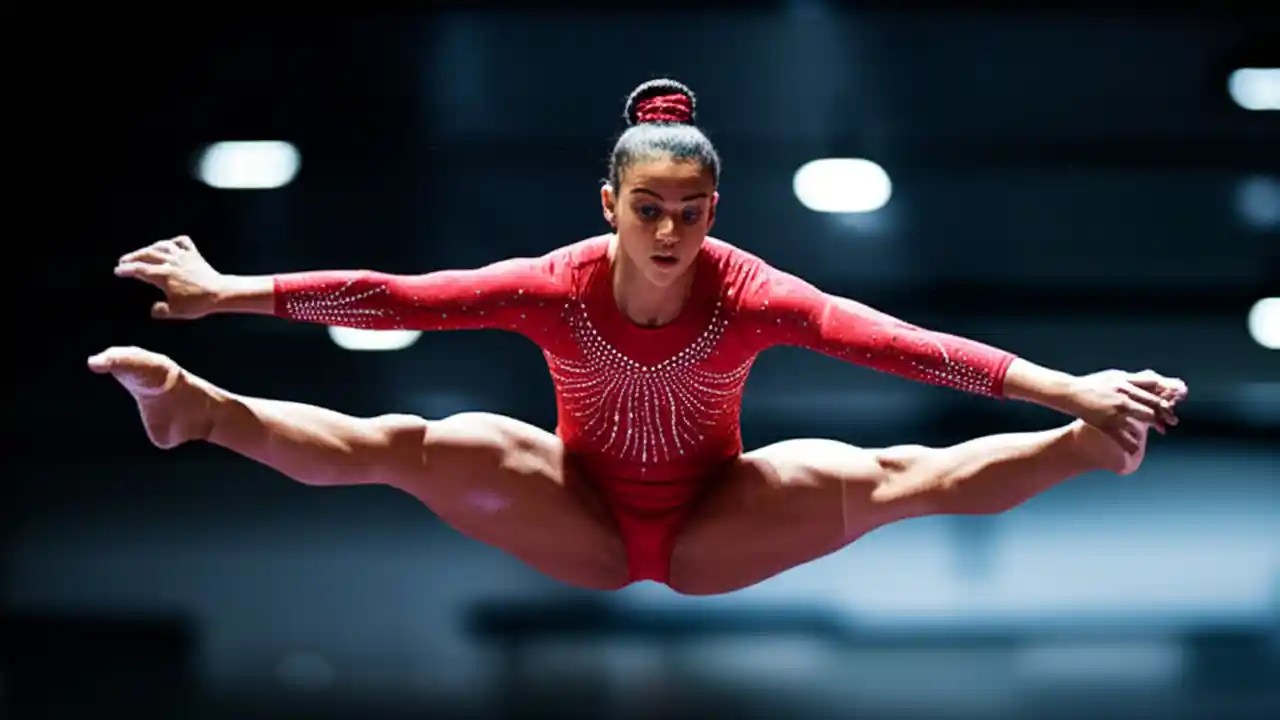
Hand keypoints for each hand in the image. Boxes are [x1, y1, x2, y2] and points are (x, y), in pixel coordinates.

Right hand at [114, 236, 225, 318]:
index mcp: (163, 276)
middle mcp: (171, 263)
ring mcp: (183, 256)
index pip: (140, 270)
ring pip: (162, 246)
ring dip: (150, 247)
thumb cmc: (198, 303)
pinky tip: (170, 245)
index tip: (118, 271)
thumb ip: (161, 311)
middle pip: (147, 255)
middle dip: (133, 257)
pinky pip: (182, 242)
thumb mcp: (176, 312)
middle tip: (123, 261)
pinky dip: (174, 241)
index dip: (127, 270)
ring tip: (143, 252)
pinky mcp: (194, 255)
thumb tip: (154, 309)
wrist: (220, 293)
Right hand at [1065, 369, 1186, 452]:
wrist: (1071, 392)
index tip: (1174, 402)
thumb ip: (1133, 379)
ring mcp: (1116, 409)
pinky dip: (1133, 442)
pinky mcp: (1106, 422)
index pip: (1154, 386)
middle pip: (1153, 404)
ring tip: (1162, 430)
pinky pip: (1124, 435)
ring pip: (1144, 418)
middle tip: (1171, 421)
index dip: (1167, 394)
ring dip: (1155, 425)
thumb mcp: (1115, 376)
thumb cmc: (1092, 384)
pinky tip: (1138, 447)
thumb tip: (1152, 379)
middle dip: (1165, 414)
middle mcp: (1123, 395)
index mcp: (1126, 381)